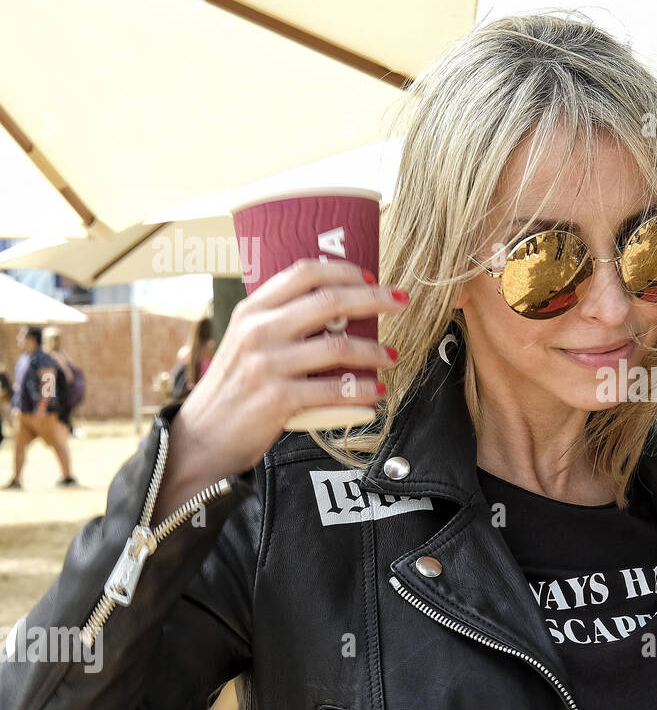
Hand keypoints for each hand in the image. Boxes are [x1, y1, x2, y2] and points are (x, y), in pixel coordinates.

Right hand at [155, 261, 407, 521]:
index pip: (304, 272)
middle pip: (330, 301)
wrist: (203, 437)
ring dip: (375, 351)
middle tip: (401, 303)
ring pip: (339, 346)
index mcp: (252, 310)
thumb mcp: (247, 343)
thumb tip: (338, 308)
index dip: (344, 271)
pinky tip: (376, 392)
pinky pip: (334, 390)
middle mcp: (258, 331)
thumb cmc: (234, 389)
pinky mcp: (278, 399)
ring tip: (391, 356)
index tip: (371, 277)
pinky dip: (362, 390)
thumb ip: (281, 322)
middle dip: (374, 298)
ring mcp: (267, 364)